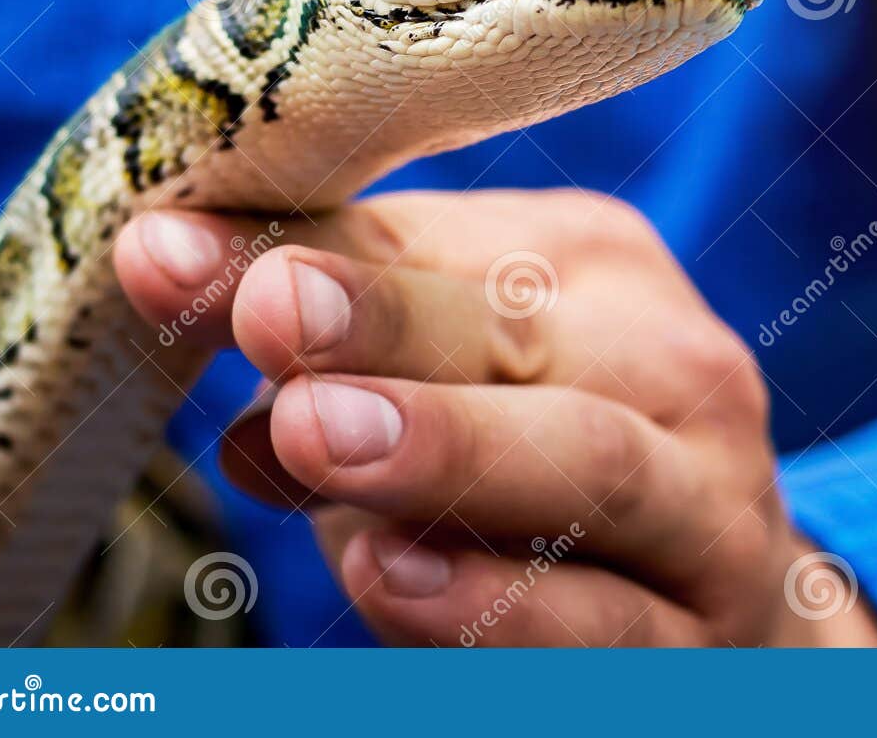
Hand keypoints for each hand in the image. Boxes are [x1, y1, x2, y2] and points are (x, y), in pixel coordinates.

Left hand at [114, 190, 876, 646]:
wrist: (717, 591)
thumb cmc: (545, 460)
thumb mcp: (452, 378)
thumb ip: (338, 344)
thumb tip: (182, 291)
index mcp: (595, 264)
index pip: (424, 239)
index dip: (292, 240)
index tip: (160, 249)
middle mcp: (670, 361)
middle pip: (520, 330)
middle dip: (385, 317)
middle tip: (268, 310)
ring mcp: (706, 501)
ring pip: (586, 459)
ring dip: (447, 444)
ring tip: (314, 436)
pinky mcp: (699, 637)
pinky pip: (603, 621)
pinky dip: (494, 603)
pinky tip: (390, 575)